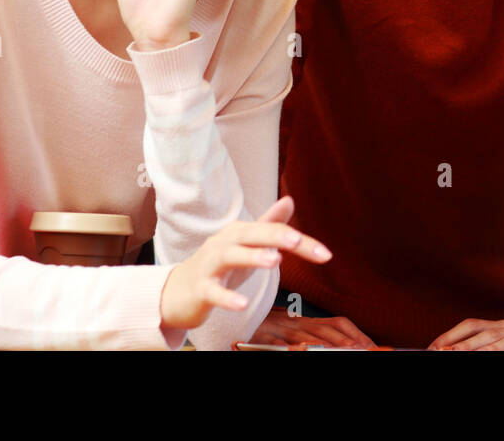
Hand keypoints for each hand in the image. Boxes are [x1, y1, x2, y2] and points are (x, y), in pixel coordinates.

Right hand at [159, 196, 331, 331]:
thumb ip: (268, 224)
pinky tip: (243, 304)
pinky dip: (227, 297)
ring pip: (230, 256)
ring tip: (275, 261)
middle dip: (276, 236)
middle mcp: (224, 243)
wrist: (177, 291)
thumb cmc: (217, 267)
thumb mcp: (246, 245)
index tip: (326, 254)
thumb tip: (290, 199)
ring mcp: (210, 265)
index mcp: (240, 232)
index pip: (274, 232)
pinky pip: (213, 292)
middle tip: (298, 242)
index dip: (301, 242)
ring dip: (252, 256)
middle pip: (252, 235)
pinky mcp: (199, 289)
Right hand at [249, 310, 377, 348]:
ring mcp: (281, 329)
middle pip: (326, 329)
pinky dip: (289, 346)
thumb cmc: (270, 327)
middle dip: (345, 340)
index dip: (355, 333)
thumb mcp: (296, 330)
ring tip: (341, 350)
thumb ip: (317, 335)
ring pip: (305, 336)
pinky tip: (300, 350)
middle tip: (360, 349)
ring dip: (324, 344)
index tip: (370, 345)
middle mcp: (297, 323)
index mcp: (308, 321)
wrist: (238, 317)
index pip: (338, 323)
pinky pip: (278, 343)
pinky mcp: (263, 336)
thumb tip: (350, 343)